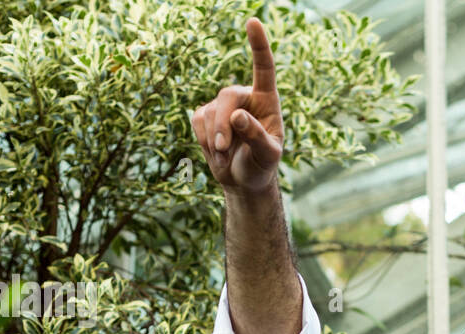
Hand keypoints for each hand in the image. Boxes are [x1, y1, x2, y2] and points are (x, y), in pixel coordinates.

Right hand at [190, 17, 284, 193]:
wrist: (243, 180)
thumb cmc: (261, 166)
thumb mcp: (267, 156)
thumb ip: (256, 136)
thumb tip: (237, 115)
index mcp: (267, 100)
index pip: (264, 68)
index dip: (258, 46)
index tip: (253, 22)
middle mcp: (245, 97)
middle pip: (227, 96)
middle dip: (223, 124)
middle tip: (223, 149)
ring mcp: (223, 105)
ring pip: (209, 111)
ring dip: (215, 141)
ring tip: (226, 159)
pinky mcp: (205, 115)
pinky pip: (197, 121)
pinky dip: (204, 142)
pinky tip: (217, 155)